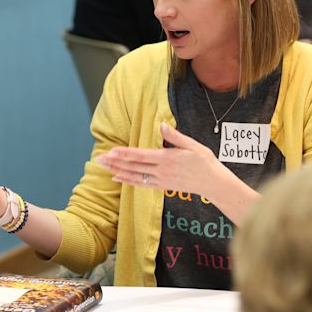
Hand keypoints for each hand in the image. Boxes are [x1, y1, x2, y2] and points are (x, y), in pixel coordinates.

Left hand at [96, 123, 230, 196]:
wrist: (212, 183)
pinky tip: (116, 177)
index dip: (125, 153)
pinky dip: (127, 180)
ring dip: (117, 170)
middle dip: (115, 162)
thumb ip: (175, 137)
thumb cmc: (204, 162)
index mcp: (167, 159)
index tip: (112, 150)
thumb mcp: (193, 145)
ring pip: (134, 175)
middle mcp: (161, 171)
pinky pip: (140, 183)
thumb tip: (161, 125)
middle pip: (134, 166)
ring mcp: (160, 180)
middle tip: (98, 158)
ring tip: (102, 166)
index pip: (141, 156)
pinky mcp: (162, 186)